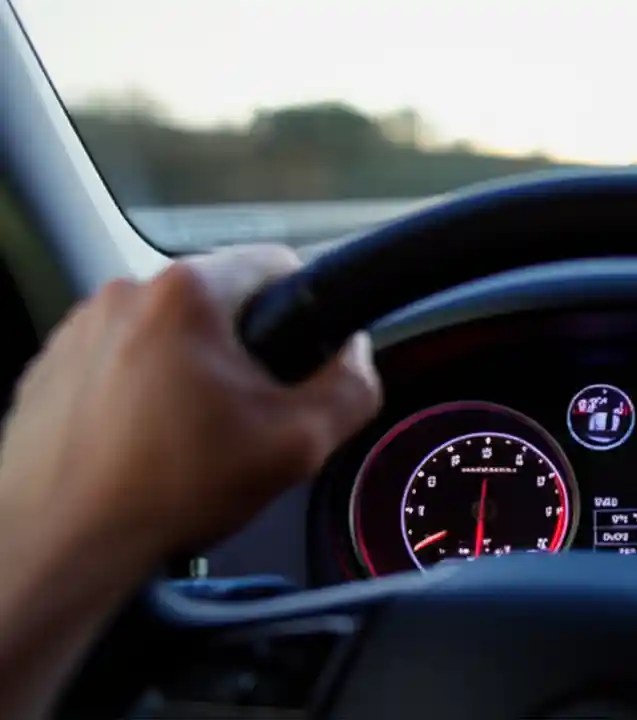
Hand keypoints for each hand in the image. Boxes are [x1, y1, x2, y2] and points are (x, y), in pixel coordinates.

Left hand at [0, 245, 379, 718]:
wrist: (60, 544)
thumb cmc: (171, 489)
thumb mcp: (298, 444)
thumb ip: (350, 388)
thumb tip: (356, 357)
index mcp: (188, 293)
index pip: (278, 264)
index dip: (308, 313)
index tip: (303, 364)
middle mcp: (125, 294)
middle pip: (220, 305)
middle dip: (243, 354)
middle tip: (247, 419)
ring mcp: (78, 330)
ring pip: (167, 337)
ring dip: (189, 375)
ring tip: (191, 442)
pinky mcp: (49, 369)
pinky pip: (119, 365)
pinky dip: (141, 396)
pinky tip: (146, 449)